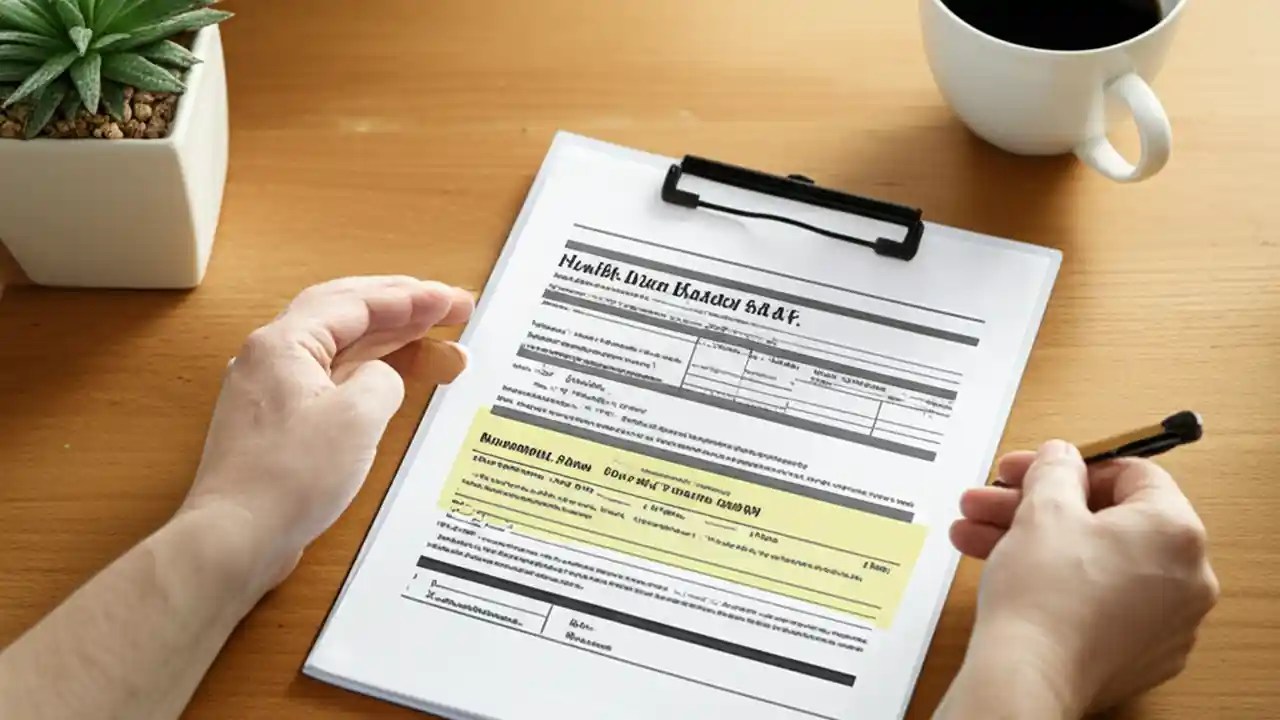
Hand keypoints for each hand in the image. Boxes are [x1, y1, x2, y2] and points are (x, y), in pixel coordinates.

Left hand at [180, 276, 473, 593]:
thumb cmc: (289, 477)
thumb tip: (383, 377)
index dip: (410, 297)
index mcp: (284, 343)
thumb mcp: (358, 417)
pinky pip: (333, 381)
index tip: (451, 300)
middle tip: (451, 312)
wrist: (237, 538)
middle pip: (348, 317)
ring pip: (342, 351)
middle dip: (405, 312)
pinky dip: (372, 376)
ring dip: (394, 345)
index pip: (356, 302)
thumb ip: (385, 379)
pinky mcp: (279, 424)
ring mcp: (273, 391)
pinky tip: (398, 381)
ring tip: (442, 350)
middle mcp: (272, 357)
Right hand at [949, 441, 1218, 714]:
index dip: (1072, 465)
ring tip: (973, 536)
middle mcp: (1186, 577)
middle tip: (993, 499)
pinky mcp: (1138, 654)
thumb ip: (1056, 469)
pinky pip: (1098, 601)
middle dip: (1036, 505)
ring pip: (1095, 561)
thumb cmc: (1044, 594)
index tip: (1032, 470)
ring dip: (1033, 541)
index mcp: (1176, 531)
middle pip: (1106, 520)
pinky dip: (1058, 583)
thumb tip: (1062, 458)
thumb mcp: (1043, 507)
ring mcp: (1165, 622)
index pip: (1132, 475)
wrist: (1028, 676)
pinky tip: (1006, 572)